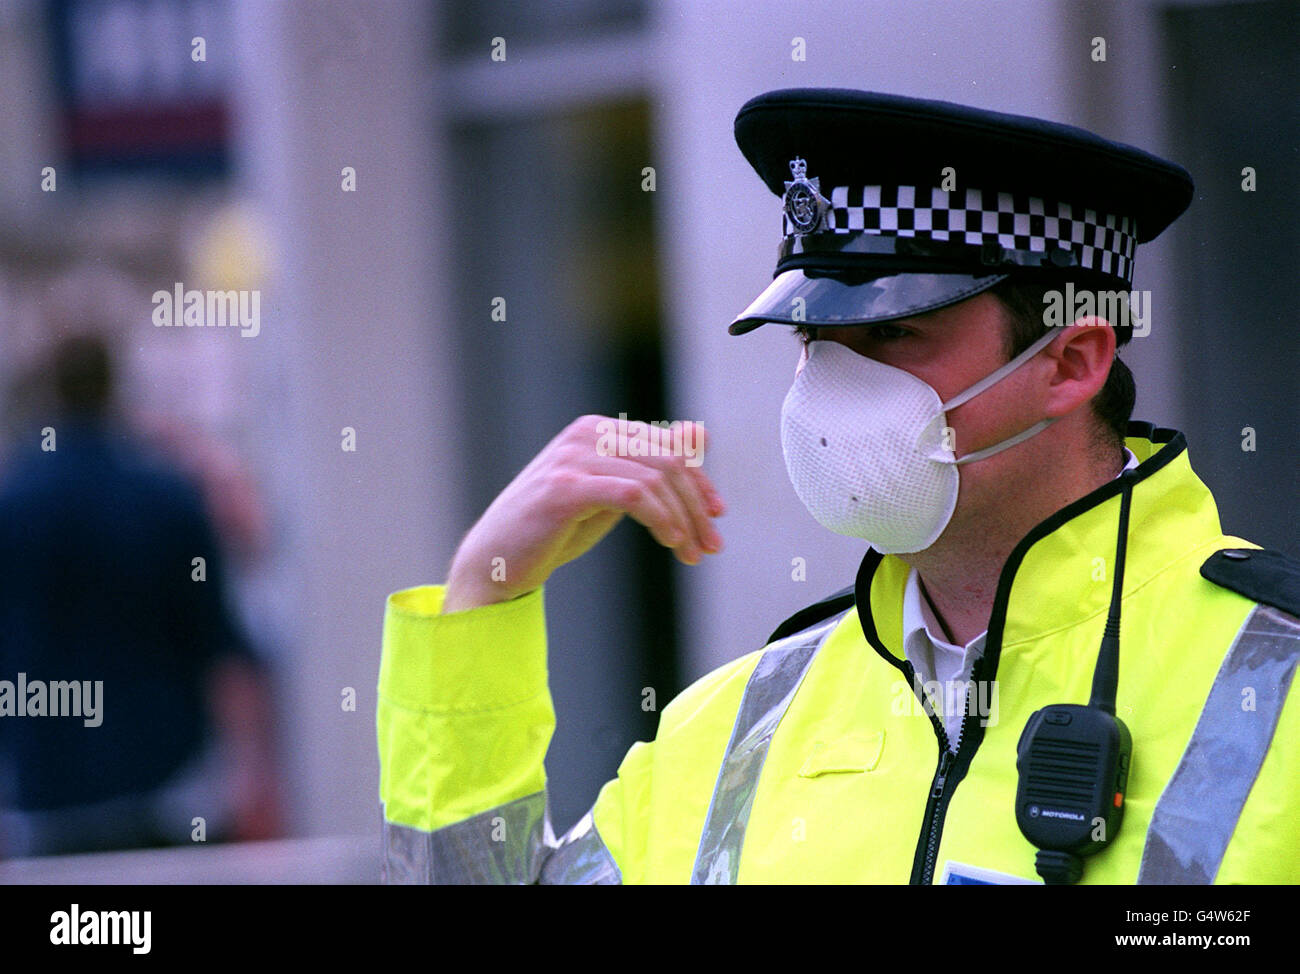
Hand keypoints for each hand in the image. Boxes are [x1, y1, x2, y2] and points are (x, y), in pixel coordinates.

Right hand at [443, 415, 725, 612]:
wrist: (495, 562)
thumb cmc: (552, 530)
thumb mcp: (610, 495)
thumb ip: (649, 468)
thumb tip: (701, 437)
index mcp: (597, 429)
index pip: (668, 445)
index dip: (699, 481)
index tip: (716, 516)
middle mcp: (586, 434)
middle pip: (668, 460)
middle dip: (697, 505)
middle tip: (712, 545)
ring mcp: (573, 458)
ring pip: (655, 478)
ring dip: (683, 520)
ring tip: (693, 554)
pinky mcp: (566, 488)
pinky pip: (633, 495)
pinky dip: (661, 519)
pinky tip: (672, 542)